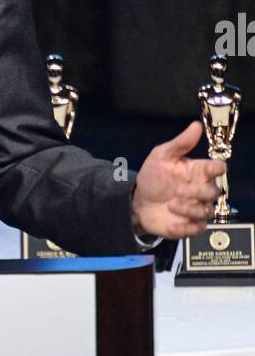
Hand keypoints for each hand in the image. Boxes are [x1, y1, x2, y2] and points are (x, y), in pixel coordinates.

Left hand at [131, 121, 225, 240]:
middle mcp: (200, 190)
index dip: (217, 169)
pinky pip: (197, 229)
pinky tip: (171, 225)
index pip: (218, 168)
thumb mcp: (161, 156)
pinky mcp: (188, 225)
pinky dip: (185, 228)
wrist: (136, 201)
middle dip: (198, 193)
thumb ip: (179, 143)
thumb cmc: (153, 177)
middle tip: (177, 191)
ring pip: (208, 212)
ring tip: (171, 205)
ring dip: (190, 210)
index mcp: (197, 171)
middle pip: (215, 192)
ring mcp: (195, 208)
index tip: (209, 169)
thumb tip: (196, 125)